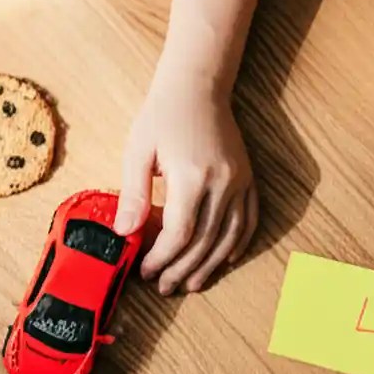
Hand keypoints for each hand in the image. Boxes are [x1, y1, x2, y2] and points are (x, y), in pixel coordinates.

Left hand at [114, 64, 258, 293]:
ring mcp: (240, 180)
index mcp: (192, 176)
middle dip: (182, 269)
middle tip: (164, 287)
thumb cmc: (162, 116)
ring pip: (229, 236)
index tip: (146, 270)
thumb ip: (133, 194)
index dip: (162, 258)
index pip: (180, 233)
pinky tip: (226, 260)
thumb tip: (124, 233)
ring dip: (210, 265)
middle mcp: (222, 181)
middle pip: (204, 241)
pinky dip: (239, 243)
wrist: (197, 86)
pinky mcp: (248, 177)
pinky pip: (249, 218)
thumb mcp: (138, 151)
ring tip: (191, 283)